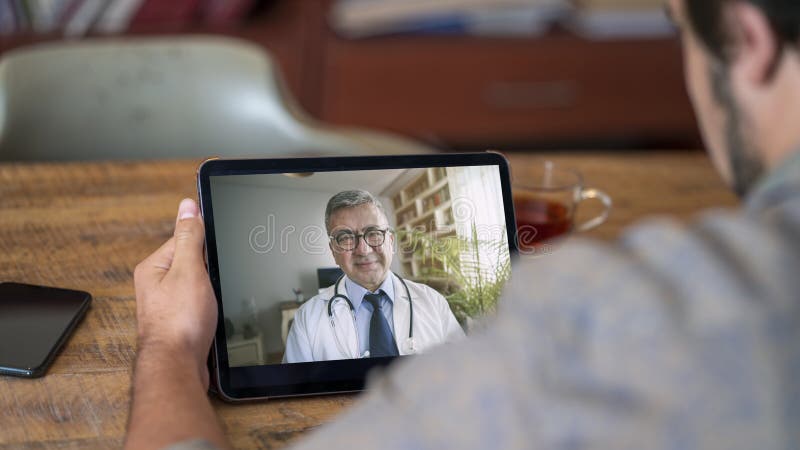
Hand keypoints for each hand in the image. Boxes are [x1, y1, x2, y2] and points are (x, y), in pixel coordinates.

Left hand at [133, 198, 216, 387]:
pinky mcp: (181, 322)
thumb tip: (188, 206)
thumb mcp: (189, 269)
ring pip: (200, 285)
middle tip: (215, 283)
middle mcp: (157, 285)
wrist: (178, 367)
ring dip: (212, 291)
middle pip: (193, 262)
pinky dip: (212, 307)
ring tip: (212, 302)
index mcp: (153, 267)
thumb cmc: (180, 322)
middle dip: (210, 270)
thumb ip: (190, 237)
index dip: (205, 244)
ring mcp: (168, 305)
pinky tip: (214, 315)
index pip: (184, 239)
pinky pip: (201, 304)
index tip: (218, 252)